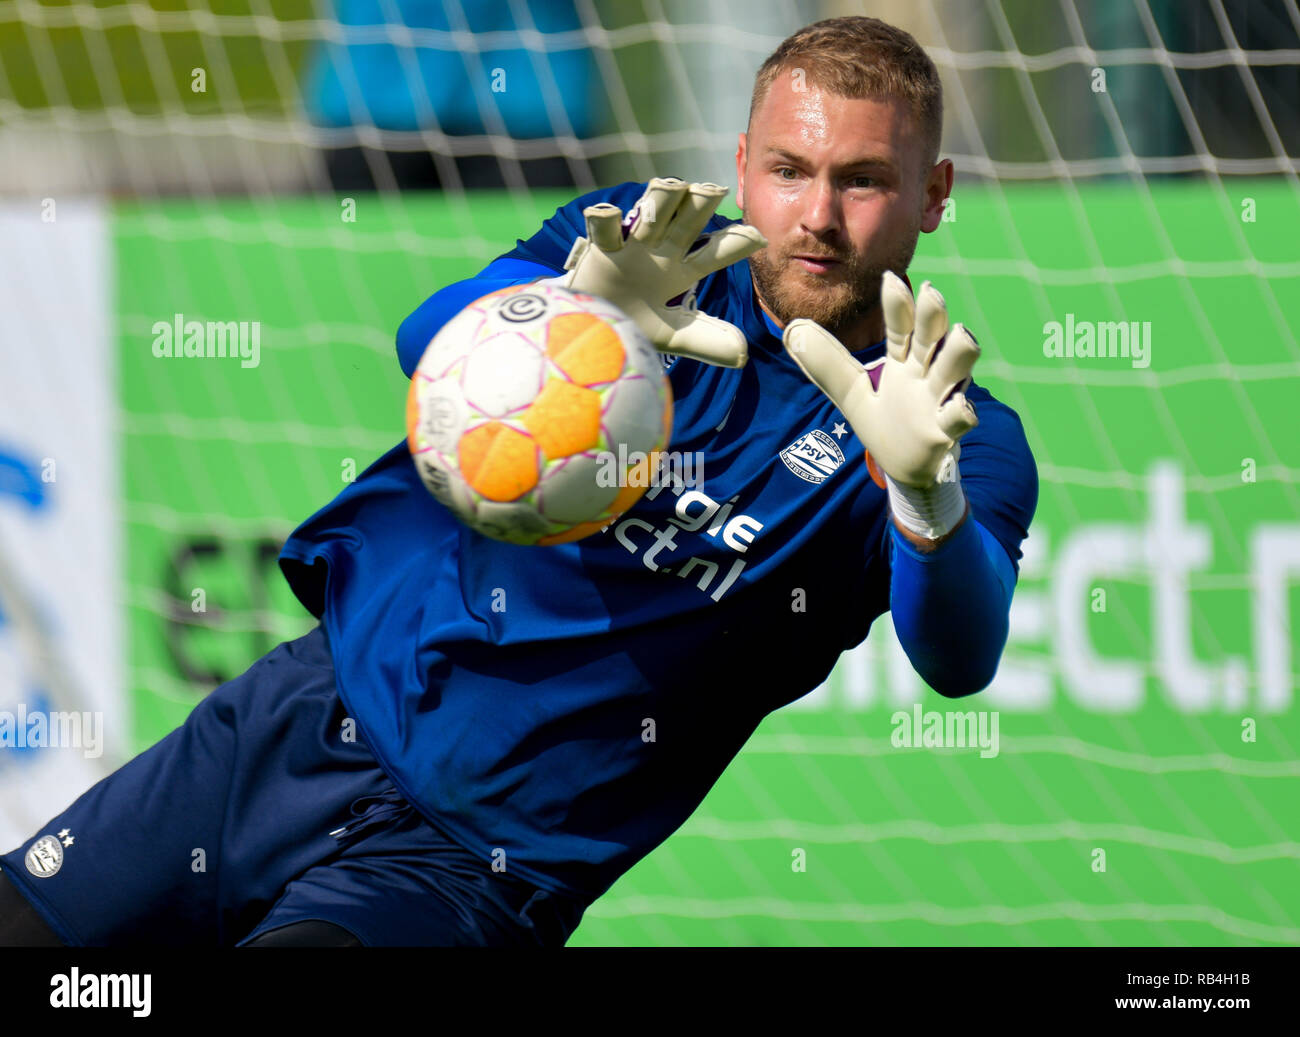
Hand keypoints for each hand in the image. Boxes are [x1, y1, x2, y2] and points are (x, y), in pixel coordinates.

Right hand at [551, 178, 765, 367]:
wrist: (592, 328)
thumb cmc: (633, 326)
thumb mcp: (672, 336)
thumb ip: (705, 341)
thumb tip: (743, 354)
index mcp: (684, 268)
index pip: (716, 252)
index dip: (736, 243)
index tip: (758, 238)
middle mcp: (663, 249)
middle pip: (688, 219)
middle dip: (701, 203)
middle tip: (715, 191)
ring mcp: (634, 244)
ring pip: (653, 209)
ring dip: (663, 197)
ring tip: (674, 189)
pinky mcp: (602, 246)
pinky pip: (604, 226)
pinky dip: (605, 218)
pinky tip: (609, 215)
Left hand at [782, 271, 979, 539]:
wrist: (907, 467)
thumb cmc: (884, 421)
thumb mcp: (851, 392)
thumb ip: (827, 364)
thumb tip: (792, 330)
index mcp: (904, 360)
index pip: (902, 326)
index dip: (898, 305)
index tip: (890, 278)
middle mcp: (926, 373)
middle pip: (933, 339)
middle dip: (934, 316)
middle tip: (931, 292)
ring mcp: (940, 400)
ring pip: (955, 371)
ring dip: (959, 354)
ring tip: (962, 335)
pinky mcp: (947, 431)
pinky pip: (958, 418)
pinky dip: (960, 413)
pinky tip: (960, 407)